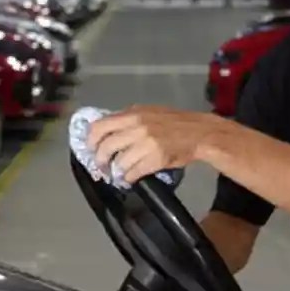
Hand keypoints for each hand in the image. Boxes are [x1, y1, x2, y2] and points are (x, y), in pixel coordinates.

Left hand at [87, 105, 217, 183]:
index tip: (90, 148)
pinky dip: (127, 178)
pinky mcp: (155, 160)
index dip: (91, 140)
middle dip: (99, 159)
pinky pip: (133, 173)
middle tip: (101, 165)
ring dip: (115, 171)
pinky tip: (129, 178)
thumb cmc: (173, 122)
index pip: (100, 126)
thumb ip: (128, 119)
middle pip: (106, 146)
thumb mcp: (148, 112)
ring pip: (119, 162)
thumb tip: (107, 130)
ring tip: (117, 173)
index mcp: (132, 115)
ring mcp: (146, 144)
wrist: (199, 133)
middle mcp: (137, 128)